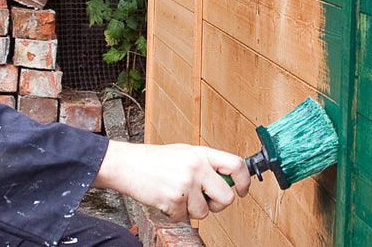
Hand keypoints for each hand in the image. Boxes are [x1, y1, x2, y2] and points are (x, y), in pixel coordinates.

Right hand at [92, 140, 251, 222]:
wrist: (127, 165)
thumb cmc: (155, 159)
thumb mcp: (185, 153)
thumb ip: (207, 164)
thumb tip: (228, 182)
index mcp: (202, 153)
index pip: (236, 165)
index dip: (244, 181)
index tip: (241, 190)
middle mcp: (197, 168)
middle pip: (226, 197)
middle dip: (218, 204)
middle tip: (205, 200)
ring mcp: (186, 185)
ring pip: (204, 212)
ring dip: (192, 210)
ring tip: (178, 195)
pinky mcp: (173, 201)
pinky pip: (184, 218)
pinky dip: (176, 214)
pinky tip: (167, 199)